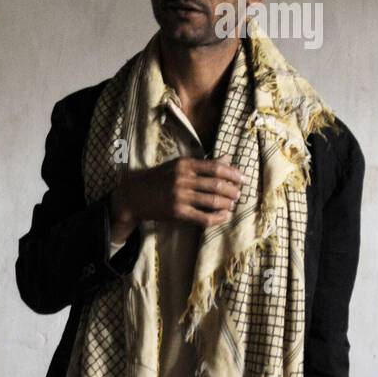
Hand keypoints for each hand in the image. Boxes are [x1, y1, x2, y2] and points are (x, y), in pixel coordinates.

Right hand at [108, 155, 245, 243]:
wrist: (134, 196)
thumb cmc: (158, 179)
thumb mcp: (177, 166)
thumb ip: (202, 163)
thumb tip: (226, 158)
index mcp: (184, 164)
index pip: (215, 167)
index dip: (232, 173)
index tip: (243, 178)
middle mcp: (182, 178)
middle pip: (217, 184)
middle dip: (232, 190)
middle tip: (239, 194)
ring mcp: (179, 196)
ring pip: (213, 201)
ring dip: (227, 204)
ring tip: (232, 205)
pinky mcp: (177, 212)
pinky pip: (203, 217)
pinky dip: (217, 218)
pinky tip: (223, 216)